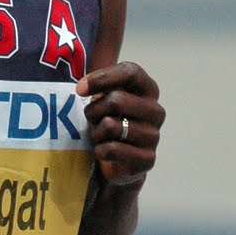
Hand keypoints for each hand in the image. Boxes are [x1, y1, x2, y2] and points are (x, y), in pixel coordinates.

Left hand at [77, 62, 164, 184]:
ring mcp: (153, 136)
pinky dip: (100, 151)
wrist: (118, 162)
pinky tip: (104, 152)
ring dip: (96, 133)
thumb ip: (99, 83)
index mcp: (149, 90)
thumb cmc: (110, 122)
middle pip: (116, 100)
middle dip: (94, 111)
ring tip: (100, 137)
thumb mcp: (105, 97)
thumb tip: (82, 86)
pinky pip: (112, 149)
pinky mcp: (147, 159)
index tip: (79, 89)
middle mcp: (156, 111)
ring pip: (111, 126)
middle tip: (91, 120)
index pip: (131, 72)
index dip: (103, 78)